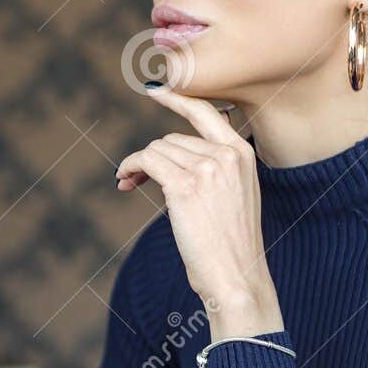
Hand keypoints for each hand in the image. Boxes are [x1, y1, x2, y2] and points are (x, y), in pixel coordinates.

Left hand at [115, 85, 284, 336]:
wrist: (237, 278)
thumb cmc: (230, 246)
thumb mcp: (235, 196)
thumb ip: (216, 166)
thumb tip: (175, 150)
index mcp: (243, 154)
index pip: (207, 112)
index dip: (177, 98)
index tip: (154, 89)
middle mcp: (228, 154)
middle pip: (173, 138)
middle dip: (151, 156)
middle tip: (134, 178)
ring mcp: (208, 168)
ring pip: (158, 149)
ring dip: (139, 166)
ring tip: (130, 184)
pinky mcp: (186, 185)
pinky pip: (147, 160)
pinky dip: (130, 167)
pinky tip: (124, 180)